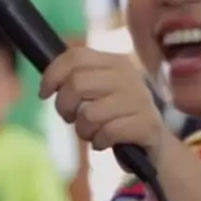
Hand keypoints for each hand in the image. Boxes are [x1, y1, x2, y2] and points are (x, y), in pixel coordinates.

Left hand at [39, 47, 167, 163]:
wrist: (156, 144)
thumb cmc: (118, 117)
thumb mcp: (100, 92)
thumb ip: (78, 81)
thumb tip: (48, 83)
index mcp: (116, 62)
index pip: (75, 56)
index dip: (52, 74)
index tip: (44, 93)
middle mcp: (129, 76)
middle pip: (77, 84)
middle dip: (64, 107)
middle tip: (71, 118)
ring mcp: (140, 99)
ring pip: (89, 113)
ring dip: (83, 130)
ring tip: (92, 132)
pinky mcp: (147, 124)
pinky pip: (107, 133)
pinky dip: (99, 142)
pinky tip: (106, 142)